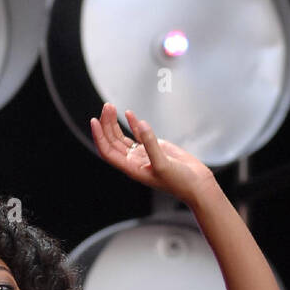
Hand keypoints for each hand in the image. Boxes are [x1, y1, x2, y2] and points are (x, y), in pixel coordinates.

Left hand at [89, 103, 216, 204]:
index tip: (94, 120)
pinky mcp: (154, 148)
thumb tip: (141, 124)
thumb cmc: (179, 181)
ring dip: (115, 122)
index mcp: (131, 168)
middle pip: (112, 141)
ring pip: (122, 136)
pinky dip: (132, 123)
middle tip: (107, 107)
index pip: (108, 151)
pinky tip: (128, 114)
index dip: (99, 136)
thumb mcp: (163, 164)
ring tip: (111, 106)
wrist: (195, 183)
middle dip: (107, 124)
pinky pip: (138, 134)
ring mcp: (143, 154)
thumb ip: (151, 144)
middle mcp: (133, 161)